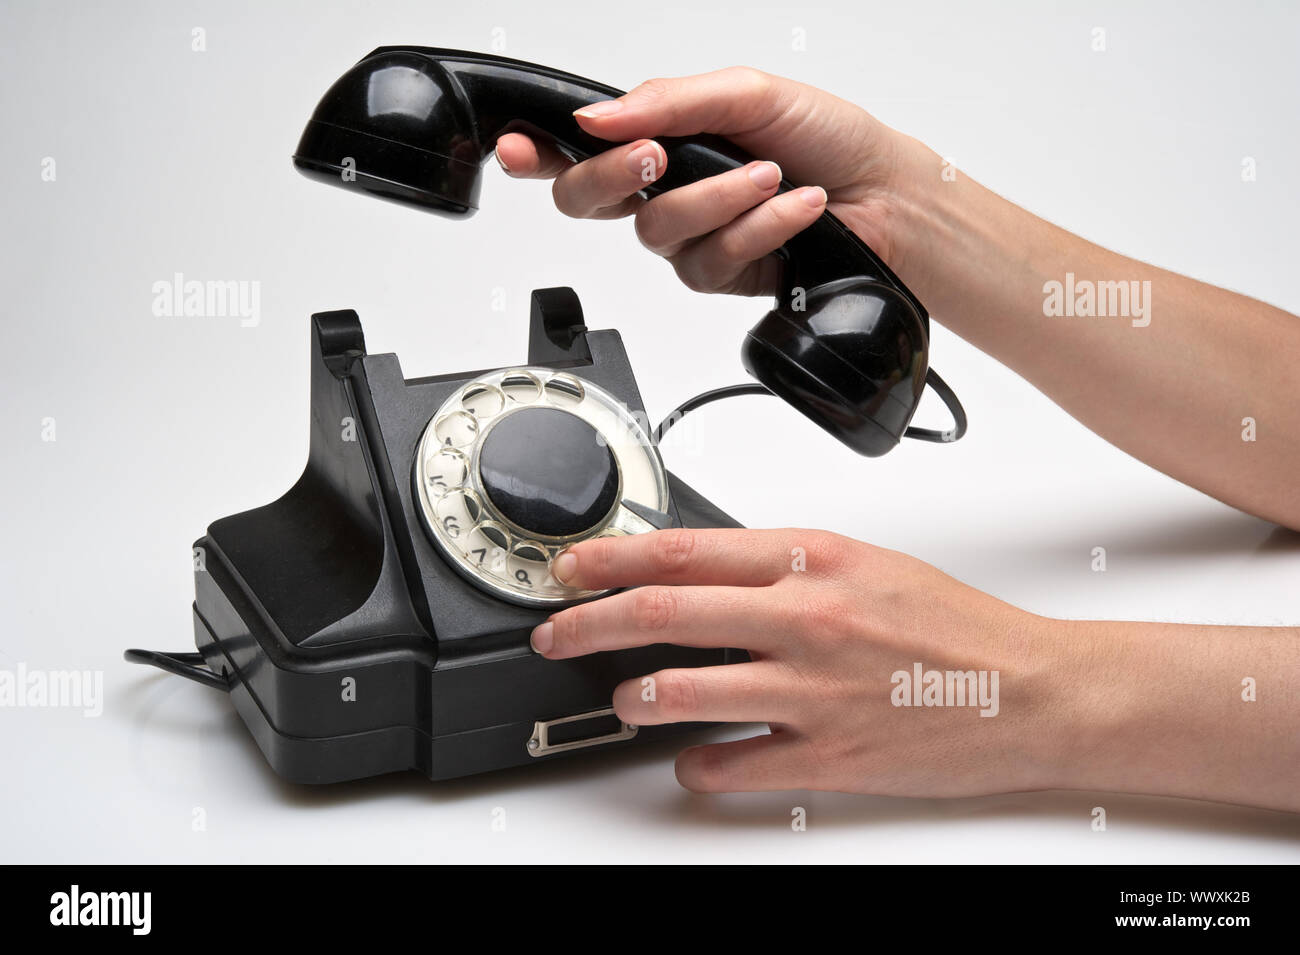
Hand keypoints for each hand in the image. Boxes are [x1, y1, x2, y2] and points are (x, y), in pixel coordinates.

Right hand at [494, 68, 922, 295]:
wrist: (887, 196)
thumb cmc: (828, 136)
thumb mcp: (748, 94)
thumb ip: (669, 102)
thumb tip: (599, 118)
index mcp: (661, 137)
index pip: (578, 147)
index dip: (534, 150)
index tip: (514, 147)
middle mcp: (665, 190)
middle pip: (588, 201)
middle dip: (613, 177)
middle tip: (655, 158)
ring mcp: (690, 237)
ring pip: (657, 232)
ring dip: (718, 198)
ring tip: (769, 174)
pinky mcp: (721, 275)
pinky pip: (711, 259)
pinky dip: (757, 227)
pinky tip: (793, 206)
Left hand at [529, 527, 1069, 794]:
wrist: (1033, 690)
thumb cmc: (955, 625)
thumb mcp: (866, 563)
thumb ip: (783, 565)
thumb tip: (704, 573)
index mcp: (814, 560)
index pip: (684, 550)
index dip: (611, 558)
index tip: (572, 568)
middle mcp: (805, 618)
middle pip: (663, 613)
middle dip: (590, 624)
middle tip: (558, 634)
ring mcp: (812, 690)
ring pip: (682, 691)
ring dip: (634, 698)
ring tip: (623, 700)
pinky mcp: (828, 755)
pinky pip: (733, 765)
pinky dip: (698, 767)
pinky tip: (693, 763)